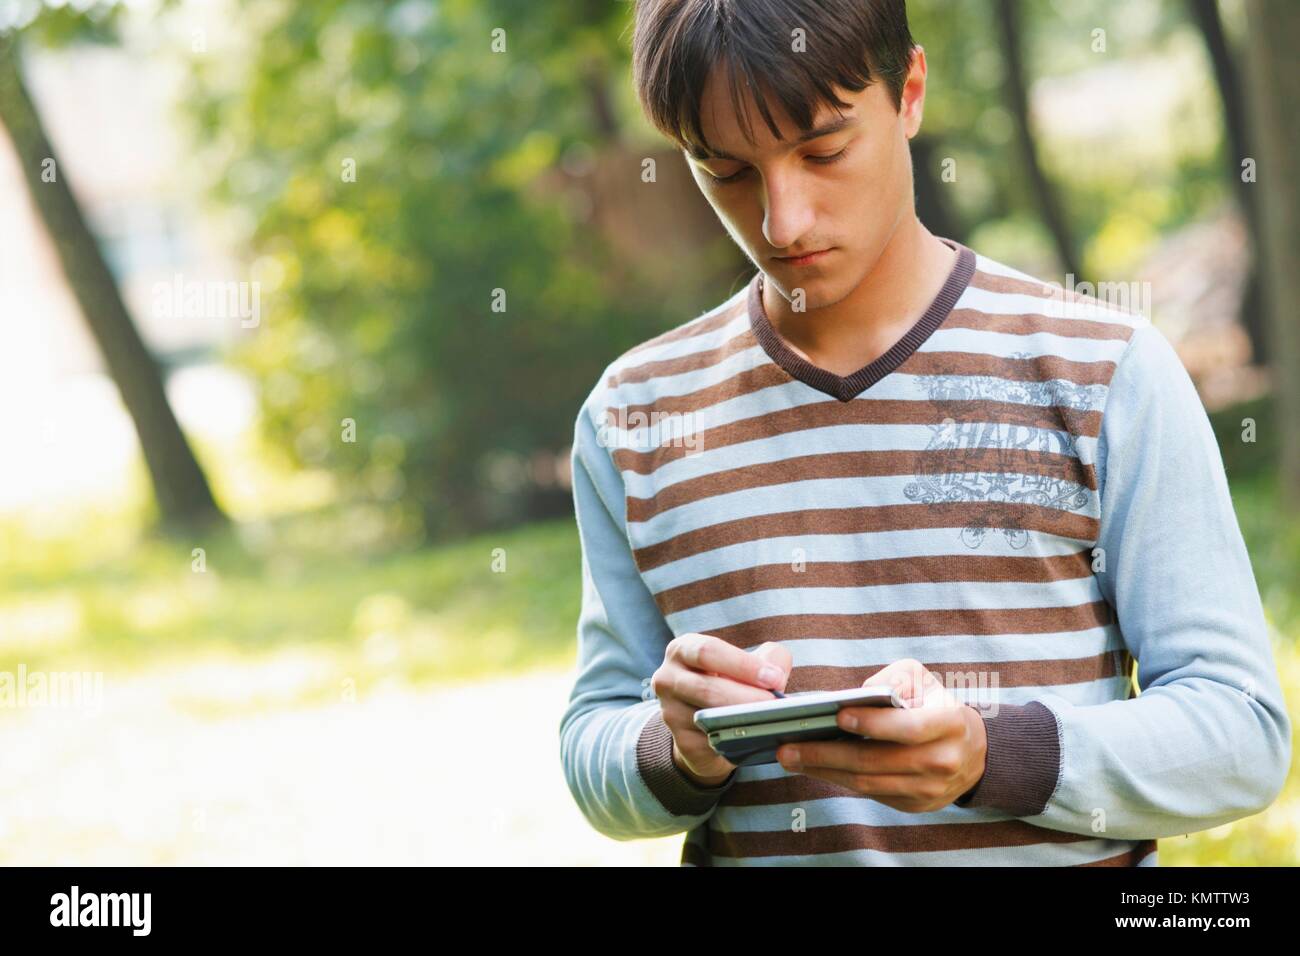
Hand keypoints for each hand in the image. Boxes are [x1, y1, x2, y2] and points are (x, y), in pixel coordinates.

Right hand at [650, 633, 791, 786]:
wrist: (707, 723)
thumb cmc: (730, 683)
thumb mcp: (747, 663)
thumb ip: (768, 658)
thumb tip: (776, 673)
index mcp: (683, 650)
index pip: (708, 652)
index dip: (742, 665)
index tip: (773, 677)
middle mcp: (668, 678)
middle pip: (707, 688)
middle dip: (746, 696)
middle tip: (775, 703)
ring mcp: (671, 713)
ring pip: (707, 718)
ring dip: (742, 719)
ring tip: (769, 719)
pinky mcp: (682, 742)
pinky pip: (710, 743)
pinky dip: (735, 740)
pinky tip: (755, 738)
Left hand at [775, 658, 986, 811]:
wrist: (972, 753)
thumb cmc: (937, 706)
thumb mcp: (923, 680)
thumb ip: (892, 679)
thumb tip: (856, 695)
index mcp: (949, 724)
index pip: (909, 728)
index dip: (873, 723)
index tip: (838, 715)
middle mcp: (942, 760)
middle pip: (877, 761)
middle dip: (828, 754)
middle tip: (789, 746)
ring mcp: (929, 789)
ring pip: (869, 782)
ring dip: (825, 771)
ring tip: (792, 758)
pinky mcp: (915, 805)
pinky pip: (872, 793)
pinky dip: (840, 780)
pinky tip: (815, 768)